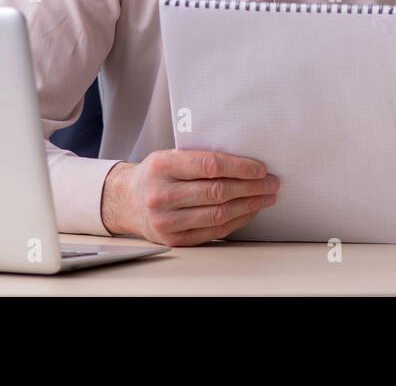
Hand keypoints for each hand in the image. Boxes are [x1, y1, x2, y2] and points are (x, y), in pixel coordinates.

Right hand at [100, 150, 279, 245]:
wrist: (125, 201)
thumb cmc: (154, 175)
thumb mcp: (168, 157)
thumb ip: (198, 158)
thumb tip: (244, 162)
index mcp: (162, 166)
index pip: (209, 165)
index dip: (239, 167)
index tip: (260, 169)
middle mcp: (162, 194)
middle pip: (217, 192)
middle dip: (251, 187)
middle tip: (271, 183)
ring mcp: (167, 221)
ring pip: (218, 214)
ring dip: (248, 205)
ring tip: (265, 197)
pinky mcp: (174, 239)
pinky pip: (214, 231)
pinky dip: (236, 221)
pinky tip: (248, 211)